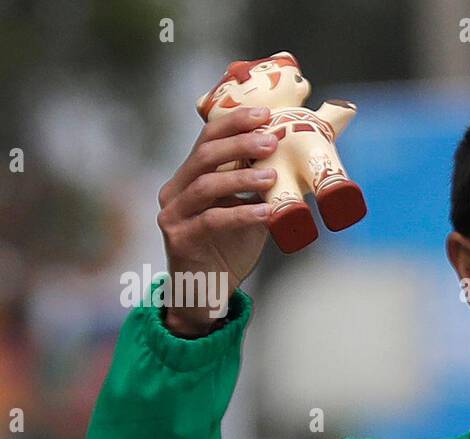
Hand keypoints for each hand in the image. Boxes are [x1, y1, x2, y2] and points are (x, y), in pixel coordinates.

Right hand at [156, 106, 278, 335]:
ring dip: (241, 177)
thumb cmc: (228, 250)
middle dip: (238, 143)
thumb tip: (296, 162)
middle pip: (204, 156)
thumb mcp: (247, 211)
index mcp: (188, 178)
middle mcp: (175, 191)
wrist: (205, 293)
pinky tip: (267, 213)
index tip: (265, 114)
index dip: (234, 123)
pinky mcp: (180, 239)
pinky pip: (212, 220)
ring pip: (206, 185)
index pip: (207, 140)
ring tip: (271, 176)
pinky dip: (242, 213)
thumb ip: (259, 189)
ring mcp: (174, 215)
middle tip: (270, 140)